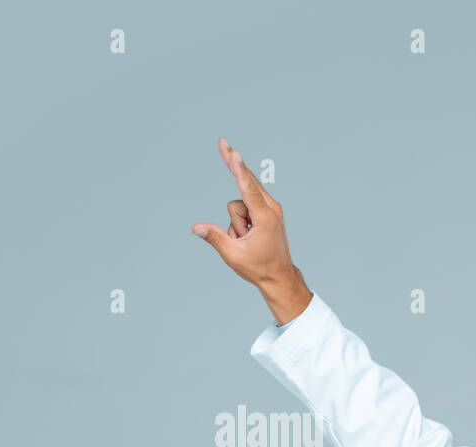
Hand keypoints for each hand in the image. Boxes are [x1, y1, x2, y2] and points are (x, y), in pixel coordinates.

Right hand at [192, 137, 311, 321]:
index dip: (238, 169)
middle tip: (222, 141)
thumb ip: (214, 238)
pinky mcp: (267, 210)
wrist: (279, 276)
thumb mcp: (233, 256)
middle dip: (232, 170)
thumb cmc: (258, 268)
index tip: (234, 153)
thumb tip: (196, 227)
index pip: (247, 187)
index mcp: (265, 217)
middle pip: (243, 186)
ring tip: (246, 241)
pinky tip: (248, 236)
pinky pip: (245, 205)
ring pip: (240, 202)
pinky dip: (241, 220)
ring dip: (236, 221)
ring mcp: (271, 208)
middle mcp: (271, 208)